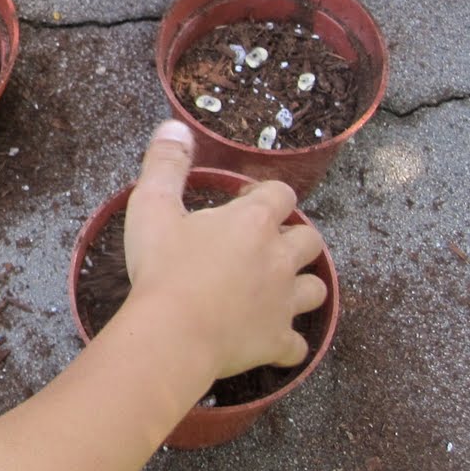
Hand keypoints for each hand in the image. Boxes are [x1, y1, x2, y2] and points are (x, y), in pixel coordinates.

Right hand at [121, 120, 327, 379]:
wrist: (172, 335)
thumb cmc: (162, 268)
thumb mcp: (152, 206)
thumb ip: (166, 163)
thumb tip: (174, 126)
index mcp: (253, 222)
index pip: (281, 194)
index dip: (266, 195)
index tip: (243, 201)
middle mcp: (279, 258)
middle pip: (309, 240)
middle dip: (293, 237)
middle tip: (262, 243)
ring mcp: (283, 303)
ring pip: (316, 288)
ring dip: (301, 284)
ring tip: (275, 285)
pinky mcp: (277, 341)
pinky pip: (298, 344)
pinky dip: (287, 340)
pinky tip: (268, 336)